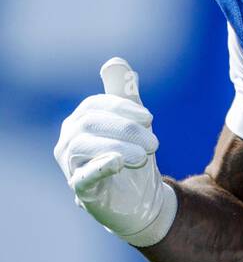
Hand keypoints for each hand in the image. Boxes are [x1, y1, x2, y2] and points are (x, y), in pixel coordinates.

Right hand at [54, 58, 176, 246]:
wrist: (140, 199)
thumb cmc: (133, 156)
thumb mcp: (134, 122)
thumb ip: (125, 94)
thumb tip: (115, 62)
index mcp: (80, 122)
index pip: (94, 106)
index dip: (122, 108)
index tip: (150, 118)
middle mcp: (68, 141)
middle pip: (90, 123)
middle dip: (126, 128)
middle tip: (155, 142)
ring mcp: (71, 166)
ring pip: (84, 146)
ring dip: (119, 145)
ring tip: (144, 155)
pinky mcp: (80, 190)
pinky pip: (83, 176)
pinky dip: (100, 166)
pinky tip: (119, 161)